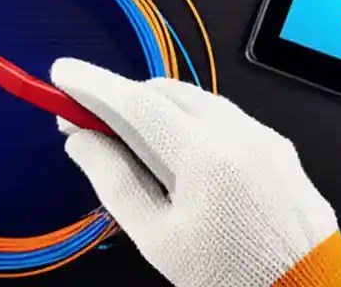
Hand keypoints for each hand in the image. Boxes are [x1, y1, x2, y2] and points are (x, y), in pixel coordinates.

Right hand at [51, 59, 340, 286]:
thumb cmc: (230, 276)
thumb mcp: (158, 238)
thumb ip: (114, 182)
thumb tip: (81, 141)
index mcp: (205, 156)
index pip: (136, 102)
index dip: (93, 85)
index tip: (62, 74)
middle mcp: (238, 132)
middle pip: (164, 92)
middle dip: (121, 97)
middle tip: (87, 119)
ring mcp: (263, 135)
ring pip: (196, 99)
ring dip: (156, 106)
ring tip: (128, 138)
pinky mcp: (278, 146)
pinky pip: (224, 117)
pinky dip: (190, 120)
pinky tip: (176, 150)